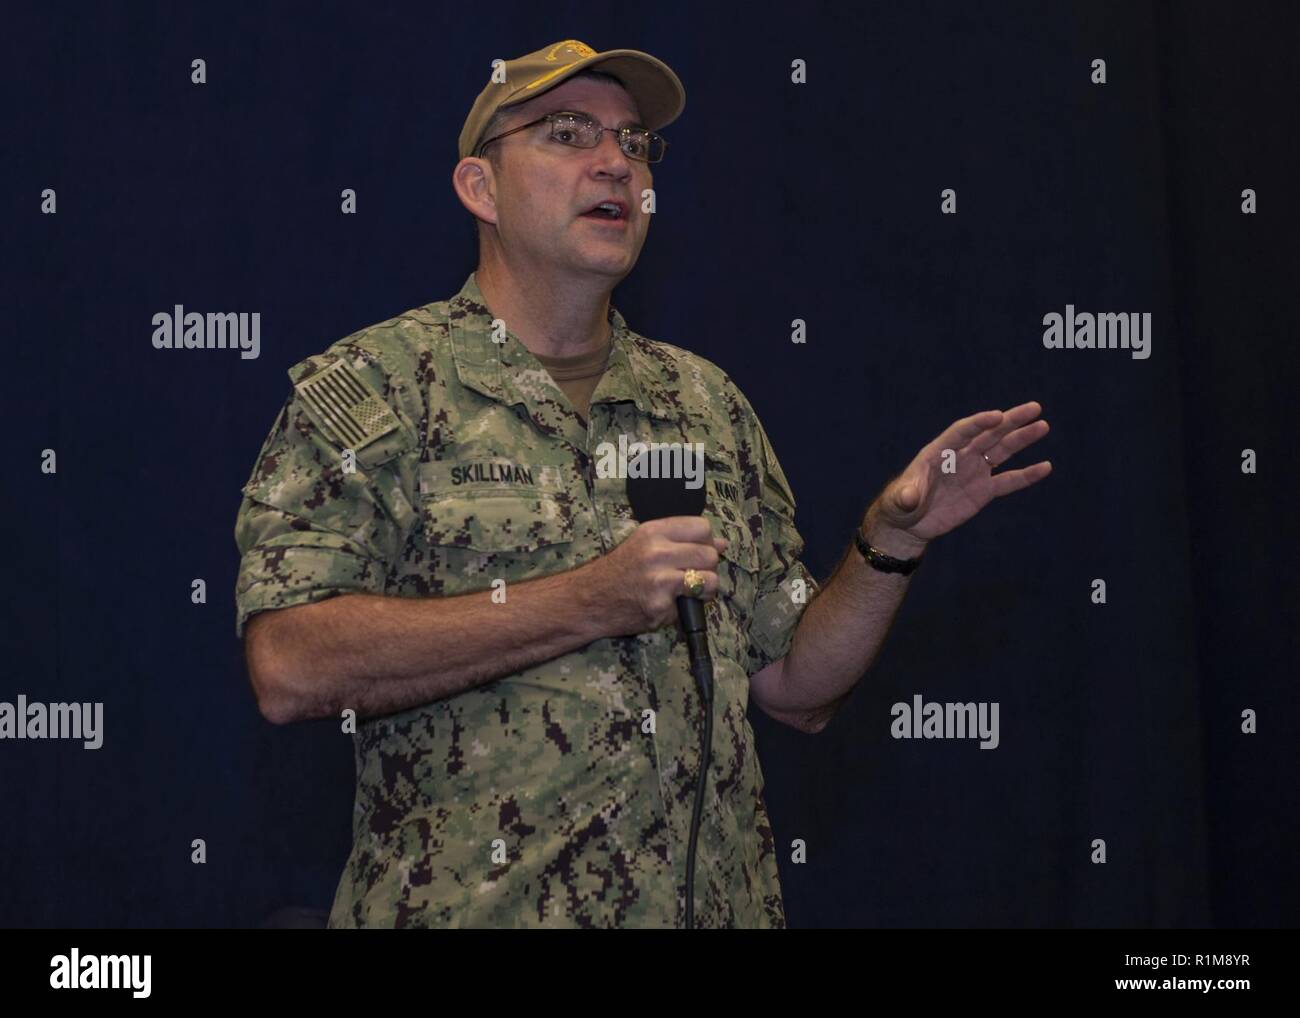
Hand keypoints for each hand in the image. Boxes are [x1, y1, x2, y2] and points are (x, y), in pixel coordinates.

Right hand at [591, 517, 728, 634]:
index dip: (706, 541)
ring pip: (710, 580)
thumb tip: (722, 543)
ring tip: (686, 591)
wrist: (588, 600)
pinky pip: (692, 605)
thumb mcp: (645, 544)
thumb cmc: (619, 571)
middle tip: (691, 575)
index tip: (697, 552)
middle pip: (709, 554)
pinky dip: (683, 608)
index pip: (702, 527)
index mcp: (653, 531)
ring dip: (704, 589)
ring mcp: (659, 579)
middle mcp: (657, 552)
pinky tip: (664, 604)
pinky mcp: (660, 605)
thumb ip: (681, 540)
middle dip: (708, 567)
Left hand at [865, 400, 1052, 552]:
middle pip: (988, 434)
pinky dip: (1026, 475)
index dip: (979, 423)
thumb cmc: (899, 506)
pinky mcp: (982, 491)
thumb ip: (906, 496)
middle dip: (1010, 421)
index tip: (997, 416)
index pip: (962, 431)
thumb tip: (909, 498)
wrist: (909, 524)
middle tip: (1034, 408)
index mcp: (939, 452)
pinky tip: (1046, 467)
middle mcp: (960, 457)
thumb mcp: (899, 501)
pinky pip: (1008, 481)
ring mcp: (973, 472)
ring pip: (1001, 451)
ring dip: (1022, 439)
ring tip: (1042, 426)